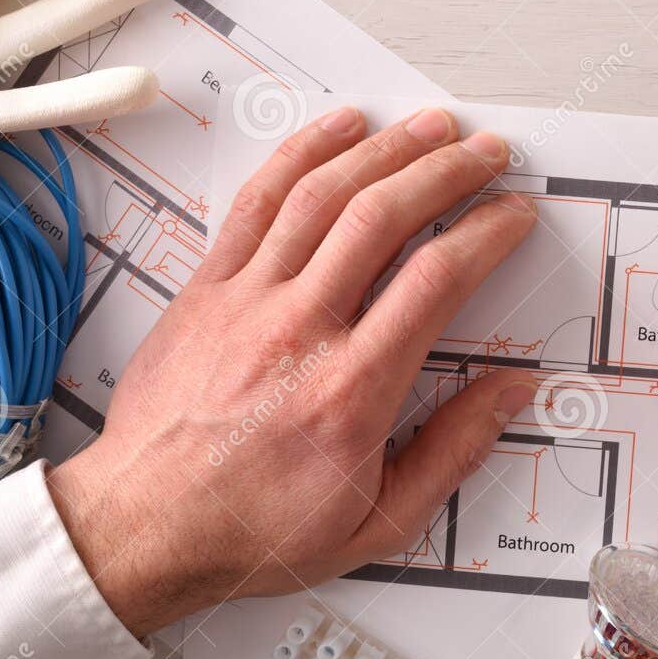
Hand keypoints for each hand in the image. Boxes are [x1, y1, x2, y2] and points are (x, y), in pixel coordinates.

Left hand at [47, 107, 538, 636]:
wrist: (142, 529)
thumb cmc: (254, 531)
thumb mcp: (379, 522)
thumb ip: (454, 450)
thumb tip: (510, 392)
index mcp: (351, 390)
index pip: (437, 279)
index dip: (488, 232)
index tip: (515, 215)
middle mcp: (300, 331)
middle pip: (385, 217)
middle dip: (449, 171)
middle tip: (488, 153)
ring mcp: (247, 301)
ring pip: (324, 196)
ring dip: (387, 149)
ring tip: (431, 127)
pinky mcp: (207, 289)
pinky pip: (256, 202)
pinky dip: (302, 154)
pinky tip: (339, 129)